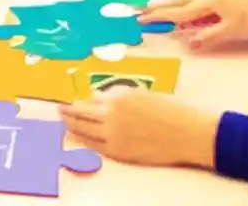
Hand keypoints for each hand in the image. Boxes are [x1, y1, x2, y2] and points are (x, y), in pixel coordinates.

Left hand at [59, 88, 219, 167]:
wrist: (187, 132)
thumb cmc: (170, 109)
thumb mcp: (143, 94)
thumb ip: (119, 95)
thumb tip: (97, 97)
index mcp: (119, 98)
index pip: (91, 100)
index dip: (79, 101)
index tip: (71, 100)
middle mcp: (113, 116)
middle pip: (82, 114)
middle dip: (69, 112)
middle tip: (60, 110)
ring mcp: (115, 136)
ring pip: (85, 130)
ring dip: (72, 125)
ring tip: (64, 123)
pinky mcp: (120, 152)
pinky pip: (96, 146)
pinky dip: (85, 140)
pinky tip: (79, 137)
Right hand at [138, 0, 247, 49]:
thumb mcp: (231, 30)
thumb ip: (207, 36)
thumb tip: (186, 42)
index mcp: (205, 2)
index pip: (175, 12)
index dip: (157, 17)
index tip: (139, 19)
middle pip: (176, 1)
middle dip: (157, 7)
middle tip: (139, 11)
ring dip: (171, 4)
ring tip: (157, 10)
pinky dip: (186, 2)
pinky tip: (186, 7)